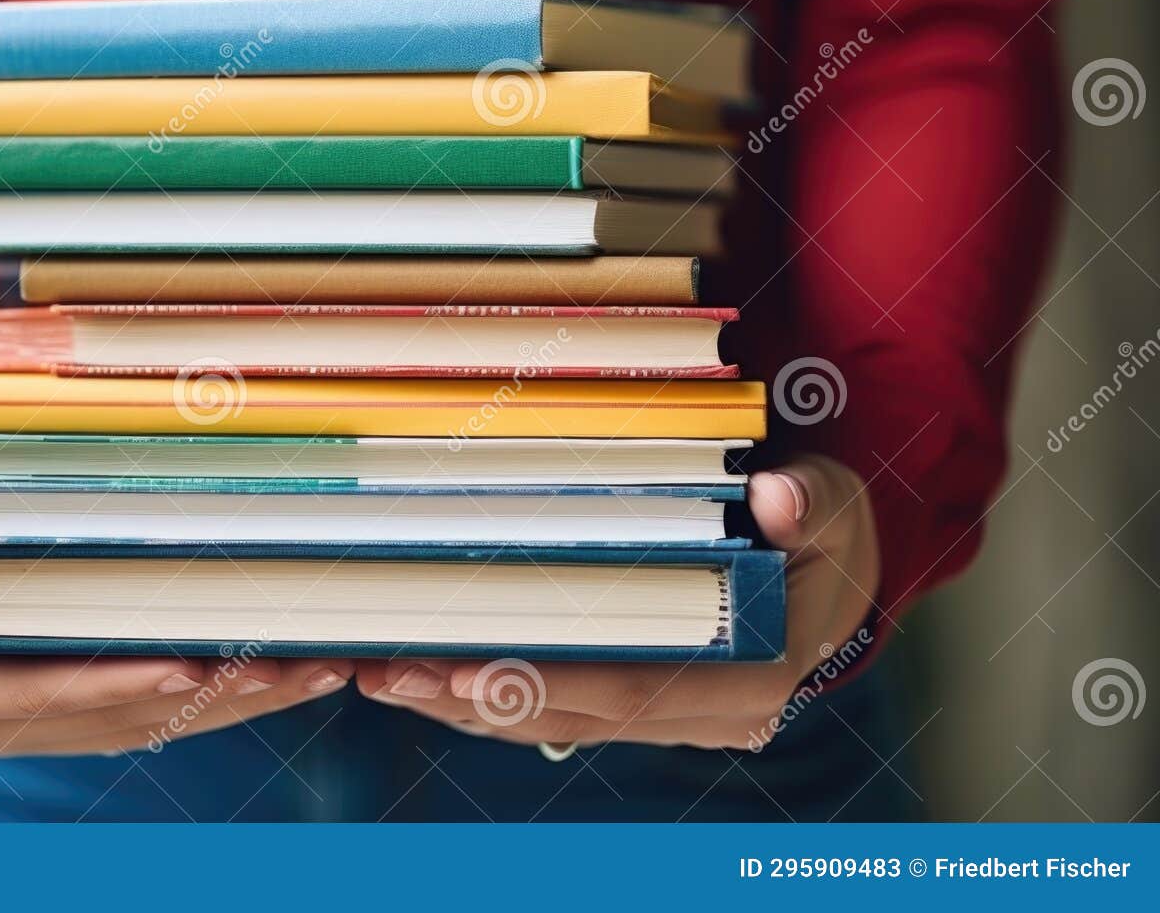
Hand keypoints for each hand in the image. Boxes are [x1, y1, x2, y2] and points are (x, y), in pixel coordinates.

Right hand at [0, 436, 351, 757]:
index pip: (28, 696)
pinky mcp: (70, 694)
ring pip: (149, 717)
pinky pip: (154, 698)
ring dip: (238, 699)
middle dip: (208, 697)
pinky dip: (224, 686)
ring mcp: (31, 711)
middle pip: (110, 715)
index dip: (108, 686)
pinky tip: (287, 661)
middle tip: (296, 661)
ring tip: (321, 661)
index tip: (185, 663)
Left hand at [354, 455, 878, 750]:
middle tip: (387, 670)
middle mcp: (702, 714)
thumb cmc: (826, 536)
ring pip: (554, 721)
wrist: (839, 579)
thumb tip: (777, 497)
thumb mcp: (833, 509)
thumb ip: (808, 505)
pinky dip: (490, 696)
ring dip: (465, 703)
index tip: (465, 667)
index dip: (545, 684)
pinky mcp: (640, 701)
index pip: (631, 690)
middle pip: (573, 714)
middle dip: (474, 697)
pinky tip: (427, 673)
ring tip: (380, 673)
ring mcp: (668, 716)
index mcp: (748, 677)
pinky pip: (558, 709)